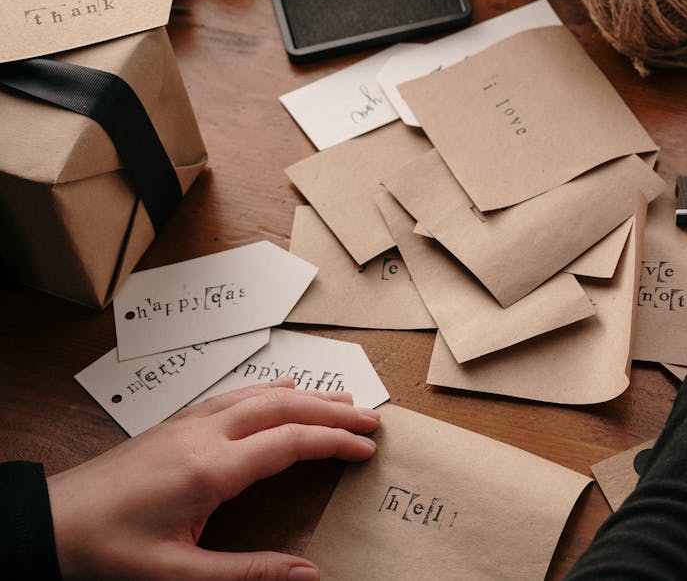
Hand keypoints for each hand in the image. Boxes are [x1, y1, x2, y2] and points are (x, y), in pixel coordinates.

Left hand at [48, 379, 380, 580]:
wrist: (47, 523)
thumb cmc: (105, 549)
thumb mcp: (178, 574)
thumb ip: (248, 573)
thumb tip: (307, 574)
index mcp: (209, 468)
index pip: (290, 442)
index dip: (335, 443)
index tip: (367, 448)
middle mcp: (203, 435)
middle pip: (283, 407)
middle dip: (332, 409)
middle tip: (372, 417)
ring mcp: (186, 424)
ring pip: (259, 395)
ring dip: (304, 395)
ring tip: (340, 399)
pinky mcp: (173, 426)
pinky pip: (234, 396)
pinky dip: (269, 392)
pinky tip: (278, 394)